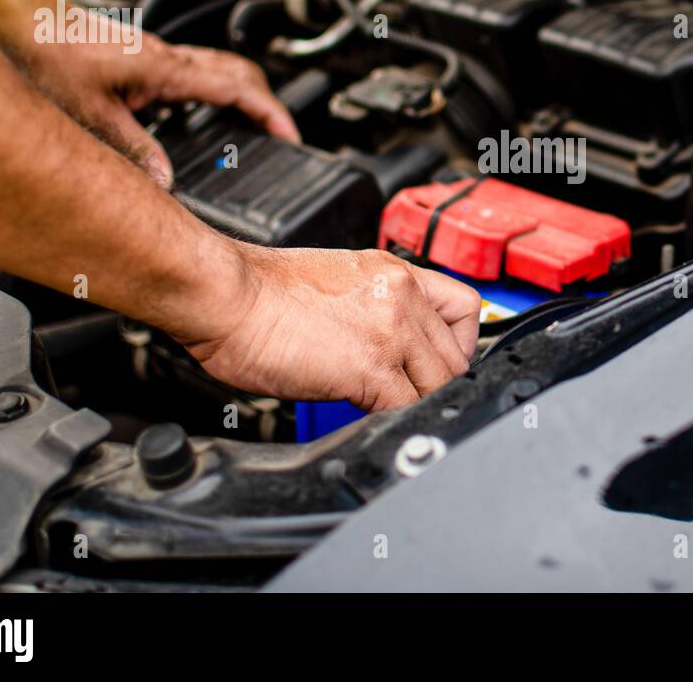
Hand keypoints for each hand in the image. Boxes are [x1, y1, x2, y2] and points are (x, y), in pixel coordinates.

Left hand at [17, 14, 297, 186]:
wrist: (14, 20)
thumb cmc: (43, 51)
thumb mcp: (91, 113)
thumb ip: (134, 149)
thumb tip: (165, 180)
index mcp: (165, 68)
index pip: (239, 87)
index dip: (271, 113)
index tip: (290, 136)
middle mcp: (165, 56)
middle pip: (238, 72)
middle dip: (265, 103)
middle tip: (278, 134)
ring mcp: (153, 54)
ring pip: (215, 69)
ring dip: (237, 96)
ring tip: (246, 129)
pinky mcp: (137, 57)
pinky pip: (188, 73)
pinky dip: (205, 94)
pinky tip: (188, 118)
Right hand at [178, 244, 481, 408]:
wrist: (228, 296)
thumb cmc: (260, 292)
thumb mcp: (336, 281)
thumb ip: (373, 306)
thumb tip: (383, 342)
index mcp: (393, 273)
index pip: (464, 308)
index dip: (459, 344)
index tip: (444, 363)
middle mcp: (401, 295)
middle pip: (456, 355)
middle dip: (438, 382)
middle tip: (410, 396)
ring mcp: (390, 330)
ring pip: (440, 383)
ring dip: (418, 403)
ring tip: (388, 408)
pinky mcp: (371, 366)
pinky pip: (407, 406)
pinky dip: (396, 420)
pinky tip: (372, 416)